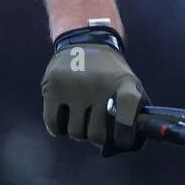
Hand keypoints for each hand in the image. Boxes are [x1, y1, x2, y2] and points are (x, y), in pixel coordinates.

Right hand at [41, 35, 147, 154]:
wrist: (84, 40)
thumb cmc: (109, 72)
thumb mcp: (128, 81)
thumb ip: (132, 110)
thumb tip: (129, 144)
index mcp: (123, 84)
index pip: (127, 116)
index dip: (125, 135)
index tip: (120, 142)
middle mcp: (99, 86)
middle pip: (96, 135)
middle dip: (96, 137)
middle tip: (96, 129)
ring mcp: (74, 87)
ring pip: (75, 132)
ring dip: (78, 131)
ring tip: (81, 118)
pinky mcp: (52, 89)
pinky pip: (54, 125)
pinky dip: (59, 128)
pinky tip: (65, 119)